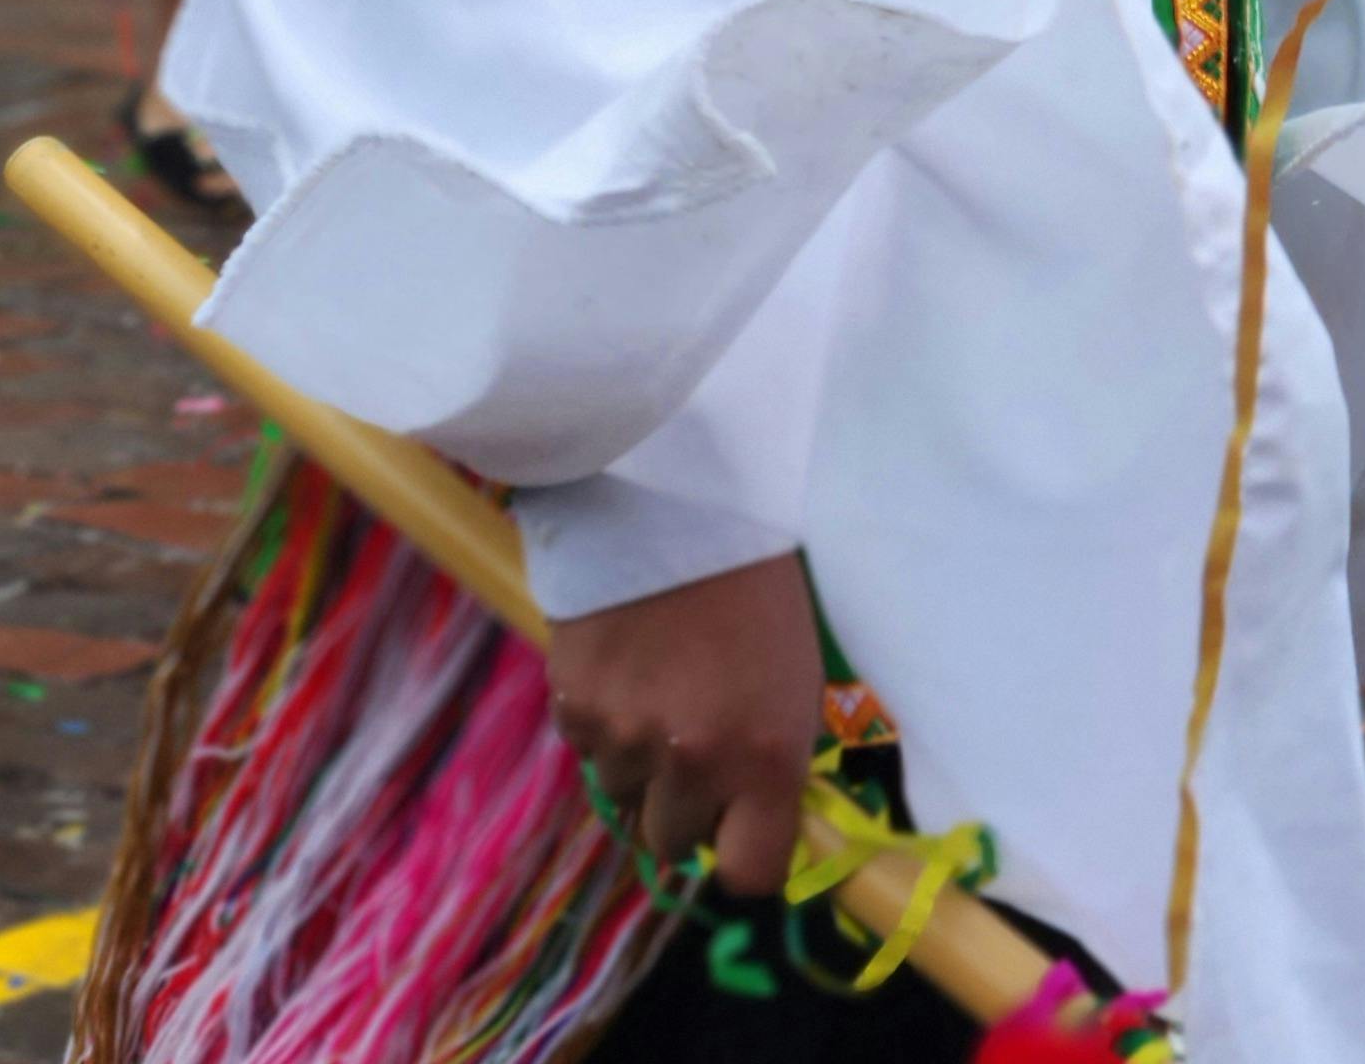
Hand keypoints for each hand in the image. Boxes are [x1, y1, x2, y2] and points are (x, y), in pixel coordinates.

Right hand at [547, 552, 822, 897]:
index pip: (749, 873)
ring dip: (639, 761)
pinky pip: (587, 747)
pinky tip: (624, 657)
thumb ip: (770, 757)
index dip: (743, 853)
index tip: (742, 828)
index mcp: (766, 754)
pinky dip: (602, 719)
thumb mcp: (792, 673)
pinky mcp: (572, 704)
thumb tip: (748, 819)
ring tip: (659, 681)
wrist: (675, 491)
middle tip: (694, 744)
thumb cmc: (754, 575)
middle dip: (683, 807)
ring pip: (624, 795)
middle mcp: (694, 760)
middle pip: (671, 843)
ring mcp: (626, 736)